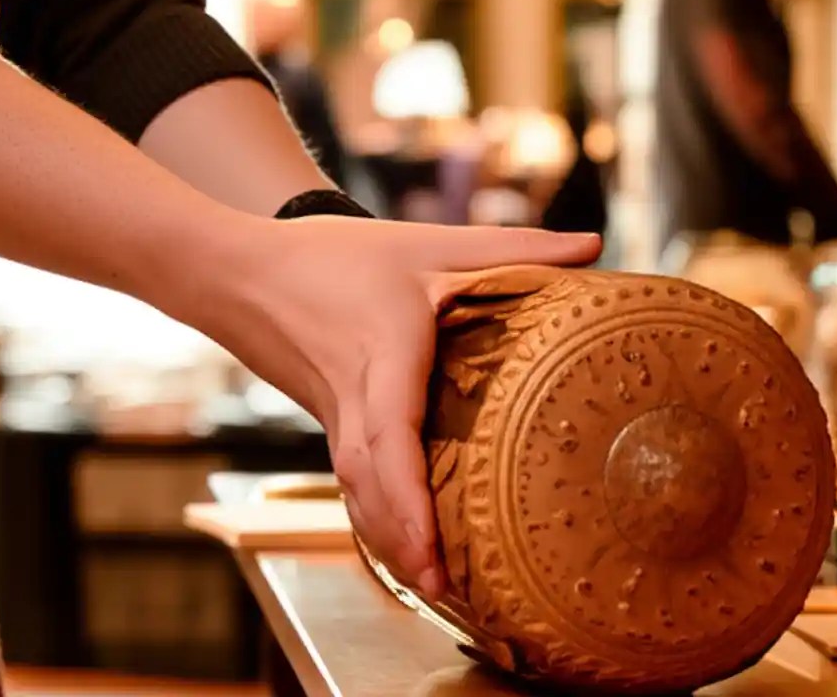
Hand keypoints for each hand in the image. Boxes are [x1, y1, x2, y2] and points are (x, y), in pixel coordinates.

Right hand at [185, 217, 600, 596]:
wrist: (241, 273)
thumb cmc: (336, 256)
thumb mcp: (430, 243)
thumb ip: (514, 247)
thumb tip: (595, 245)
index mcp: (382, 353)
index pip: (389, 433)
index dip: (406, 494)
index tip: (430, 544)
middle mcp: (352, 398)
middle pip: (369, 483)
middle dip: (401, 542)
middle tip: (445, 594)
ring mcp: (333, 418)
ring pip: (356, 492)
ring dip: (388, 541)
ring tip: (432, 591)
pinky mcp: (328, 425)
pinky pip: (350, 482)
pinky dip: (375, 519)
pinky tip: (402, 550)